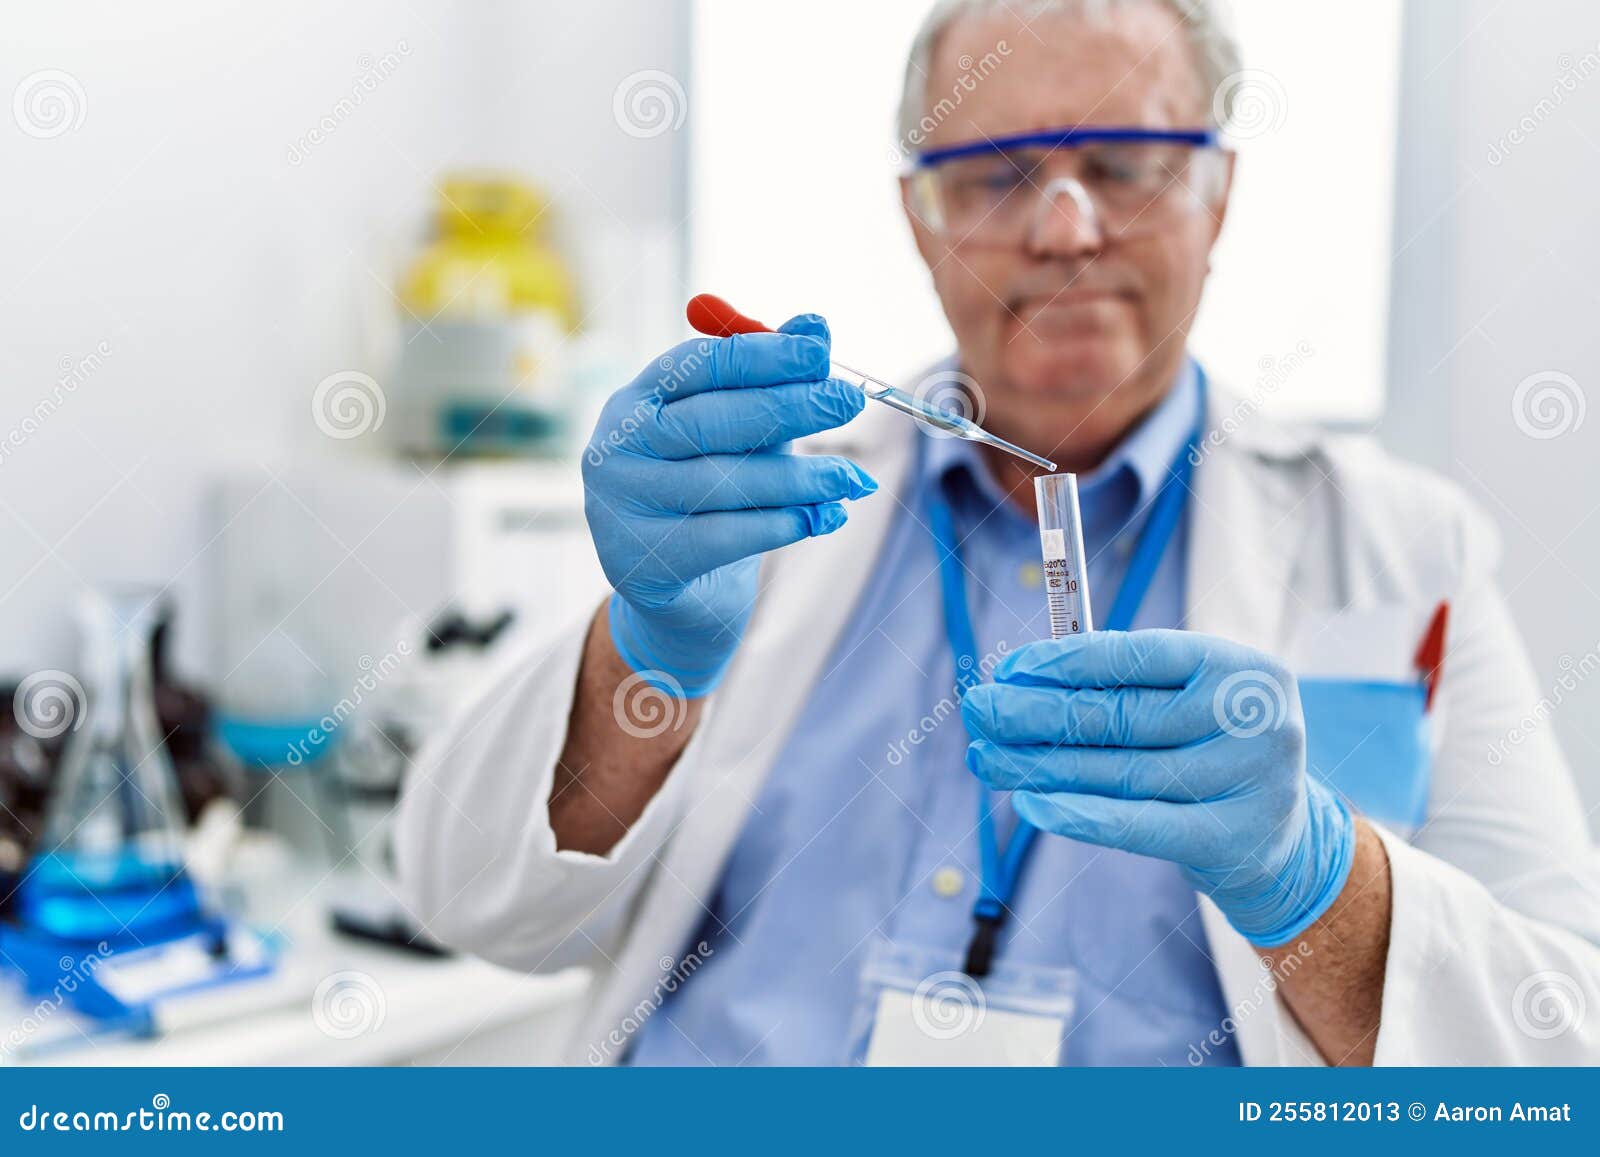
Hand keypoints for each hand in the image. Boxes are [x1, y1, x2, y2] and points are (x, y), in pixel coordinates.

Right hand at [582, 315, 873, 696]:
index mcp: (636, 400)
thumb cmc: (710, 492)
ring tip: (852, 478)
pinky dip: (784, 524)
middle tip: (848, 402)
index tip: (819, 351)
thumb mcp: (741, 433)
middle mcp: (618, 446)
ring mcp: (623, 504)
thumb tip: (817, 326)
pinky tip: (823, 517)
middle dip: (790, 406)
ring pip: (726, 481)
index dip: (762, 355)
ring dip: (801, 478)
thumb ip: (771, 381)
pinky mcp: (645, 559)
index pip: (700, 364)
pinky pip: (728, 535)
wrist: (676, 589)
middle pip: (712, 419)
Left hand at [962, 629, 1355, 946]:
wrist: (1282, 843)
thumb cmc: (1212, 753)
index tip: (1010, 668)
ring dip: (1037, 763)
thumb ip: (1123, 685)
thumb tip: (1021, 678)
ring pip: (1116, 770)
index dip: (1067, 661)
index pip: (1140, 654)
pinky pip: (1136, 825)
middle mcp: (1253, 719)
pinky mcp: (1230, 839)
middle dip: (1036, 711)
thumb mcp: (1188, 705)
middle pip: (1120, 714)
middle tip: (976, 709)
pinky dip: (1076, 814)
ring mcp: (1248, 781)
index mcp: (1241, 667)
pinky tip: (1029, 803)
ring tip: (984, 755)